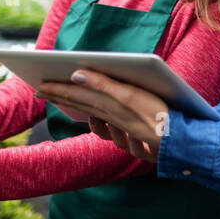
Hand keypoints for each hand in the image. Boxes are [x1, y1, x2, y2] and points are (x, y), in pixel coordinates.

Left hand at [36, 71, 167, 162]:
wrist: (181, 143)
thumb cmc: (160, 115)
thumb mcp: (131, 95)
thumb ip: (103, 84)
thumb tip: (77, 74)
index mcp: (109, 104)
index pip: (77, 93)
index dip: (57, 88)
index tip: (38, 84)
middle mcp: (112, 117)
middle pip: (80, 104)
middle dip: (60, 96)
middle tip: (41, 89)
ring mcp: (121, 129)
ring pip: (92, 117)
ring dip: (77, 107)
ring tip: (63, 98)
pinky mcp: (131, 136)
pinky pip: (108, 130)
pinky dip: (99, 123)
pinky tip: (97, 118)